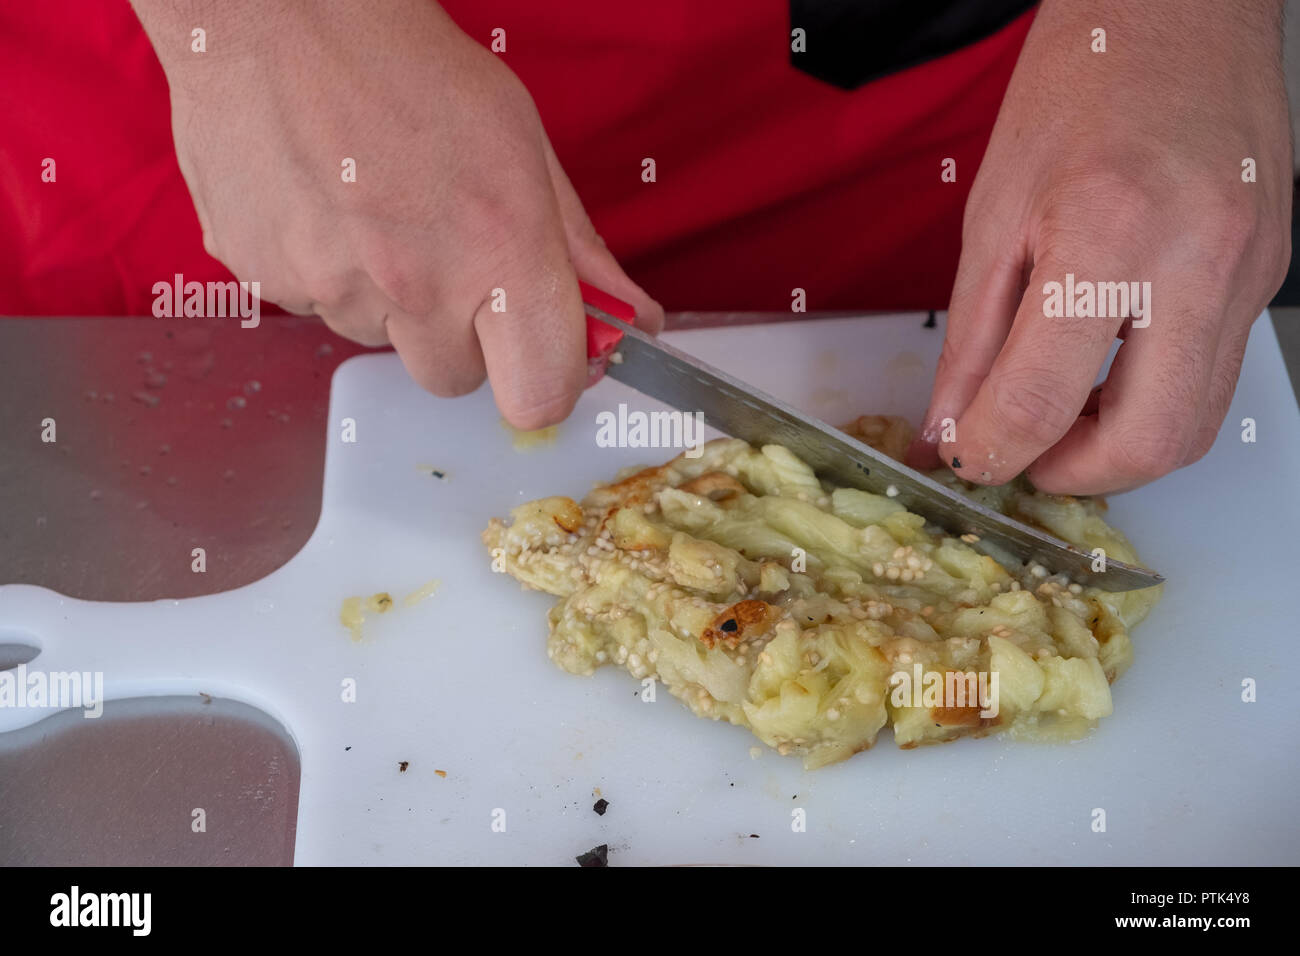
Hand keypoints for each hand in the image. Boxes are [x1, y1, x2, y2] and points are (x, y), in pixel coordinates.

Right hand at [130, 0, 662, 428]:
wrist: (276, 14)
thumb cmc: (409, 67)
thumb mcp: (524, 148)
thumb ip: (579, 250)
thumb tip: (636, 320)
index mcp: (498, 251)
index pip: (540, 396)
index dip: (546, 383)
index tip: (541, 356)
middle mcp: (415, 285)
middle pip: (455, 378)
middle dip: (462, 338)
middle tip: (448, 258)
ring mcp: (331, 288)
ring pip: (381, 340)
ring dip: (389, 301)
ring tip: (375, 210)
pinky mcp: (264, 280)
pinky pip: (315, 307)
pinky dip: (326, 272)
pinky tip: (325, 203)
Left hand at [908, 0, 1290, 493]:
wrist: (1181, 7)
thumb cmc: (1083, 83)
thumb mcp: (993, 213)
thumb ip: (971, 338)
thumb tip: (950, 426)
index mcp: (1107, 233)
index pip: (1042, 397)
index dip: (990, 450)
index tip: (965, 456)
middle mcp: (1197, 260)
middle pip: (1149, 441)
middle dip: (1074, 474)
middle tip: (1022, 456)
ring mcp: (1248, 272)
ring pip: (1195, 424)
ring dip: (1118, 449)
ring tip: (1058, 419)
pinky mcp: (1268, 276)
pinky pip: (1213, 376)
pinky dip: (1153, 402)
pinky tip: (1105, 377)